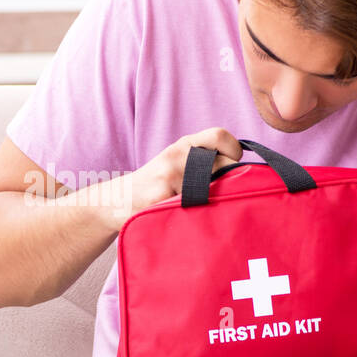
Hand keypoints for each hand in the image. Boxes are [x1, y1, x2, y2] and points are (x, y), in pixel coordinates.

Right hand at [94, 127, 242, 229]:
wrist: (114, 202)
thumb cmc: (154, 187)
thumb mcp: (176, 164)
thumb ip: (203, 163)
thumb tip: (242, 174)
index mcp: (184, 145)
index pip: (221, 135)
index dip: (234, 150)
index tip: (233, 166)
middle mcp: (178, 156)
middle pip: (224, 165)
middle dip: (229, 183)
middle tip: (218, 197)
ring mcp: (170, 176)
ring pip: (213, 191)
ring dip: (212, 205)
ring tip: (197, 211)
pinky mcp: (162, 197)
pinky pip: (194, 210)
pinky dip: (193, 219)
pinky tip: (181, 221)